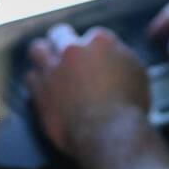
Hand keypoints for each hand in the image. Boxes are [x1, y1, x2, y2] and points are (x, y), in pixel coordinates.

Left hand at [25, 24, 149, 155]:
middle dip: (62, 41)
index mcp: (100, 41)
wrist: (110, 133)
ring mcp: (53, 68)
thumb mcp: (138, 73)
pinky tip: (44, 88)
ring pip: (37, 49)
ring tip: (47, 64)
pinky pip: (30, 77)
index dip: (92, 47)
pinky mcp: (39, 90)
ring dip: (42, 55)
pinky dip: (37, 81)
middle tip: (65, 52)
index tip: (92, 57)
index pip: (92, 35)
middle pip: (59, 34)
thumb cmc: (129, 107)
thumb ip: (121, 57)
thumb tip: (113, 56)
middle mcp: (72, 49)